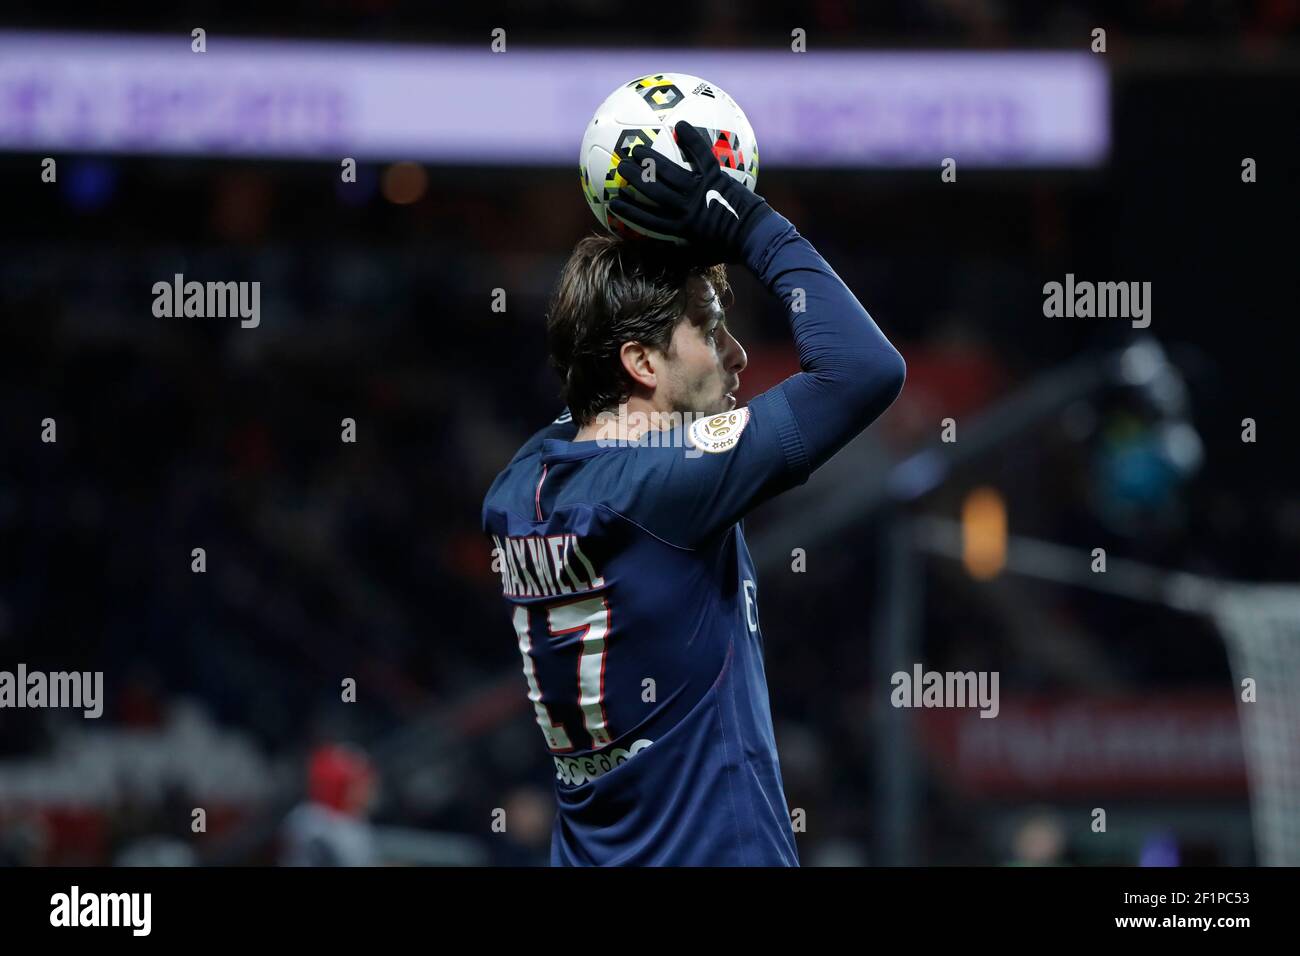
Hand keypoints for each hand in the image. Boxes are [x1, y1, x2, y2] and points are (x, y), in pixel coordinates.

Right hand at [608, 120, 771, 263]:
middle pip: (653, 192)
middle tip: (620, 168)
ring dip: (651, 160)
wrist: (756, 237)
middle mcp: (686, 209)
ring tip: (636, 149)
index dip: (630, 211)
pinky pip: (700, 155)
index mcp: (680, 230)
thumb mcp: (702, 256)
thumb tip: (664, 251)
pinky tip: (679, 125)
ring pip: (669, 172)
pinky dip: (690, 139)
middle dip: (634, 179)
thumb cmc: (731, 248)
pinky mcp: (716, 177)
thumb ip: (682, 251)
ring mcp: (700, 191)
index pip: (648, 220)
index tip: (614, 202)